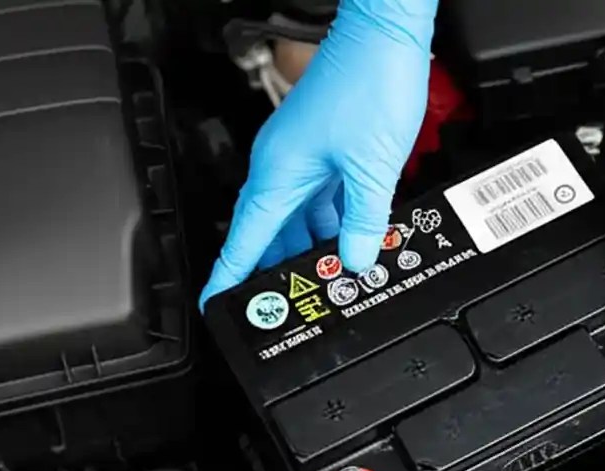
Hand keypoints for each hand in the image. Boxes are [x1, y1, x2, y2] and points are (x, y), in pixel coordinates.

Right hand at [199, 0, 437, 310]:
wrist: (386, 32)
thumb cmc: (369, 82)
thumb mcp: (373, 168)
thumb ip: (363, 220)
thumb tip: (356, 258)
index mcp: (278, 172)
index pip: (245, 239)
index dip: (231, 277)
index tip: (218, 305)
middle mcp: (282, 164)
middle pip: (271, 232)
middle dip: (279, 269)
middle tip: (289, 305)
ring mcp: (302, 154)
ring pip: (298, 215)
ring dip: (312, 245)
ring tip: (328, 276)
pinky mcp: (325, 145)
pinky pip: (319, 195)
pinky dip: (332, 220)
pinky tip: (351, 236)